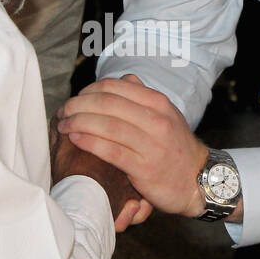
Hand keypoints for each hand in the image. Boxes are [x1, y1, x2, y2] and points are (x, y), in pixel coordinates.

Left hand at [57, 74, 208, 217]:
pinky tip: (75, 139)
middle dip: (78, 105)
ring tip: (63, 125)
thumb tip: (123, 78)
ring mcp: (151, 145)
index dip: (89, 89)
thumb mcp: (166, 115)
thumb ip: (143, 96)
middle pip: (107, 103)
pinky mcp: (143, 168)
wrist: (196, 180)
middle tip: (63, 111)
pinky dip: (88, 142)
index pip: (116, 86)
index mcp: (158, 103)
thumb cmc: (174, 147)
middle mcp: (156, 120)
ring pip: (107, 125)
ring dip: (78, 122)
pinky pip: (110, 151)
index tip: (76, 98)